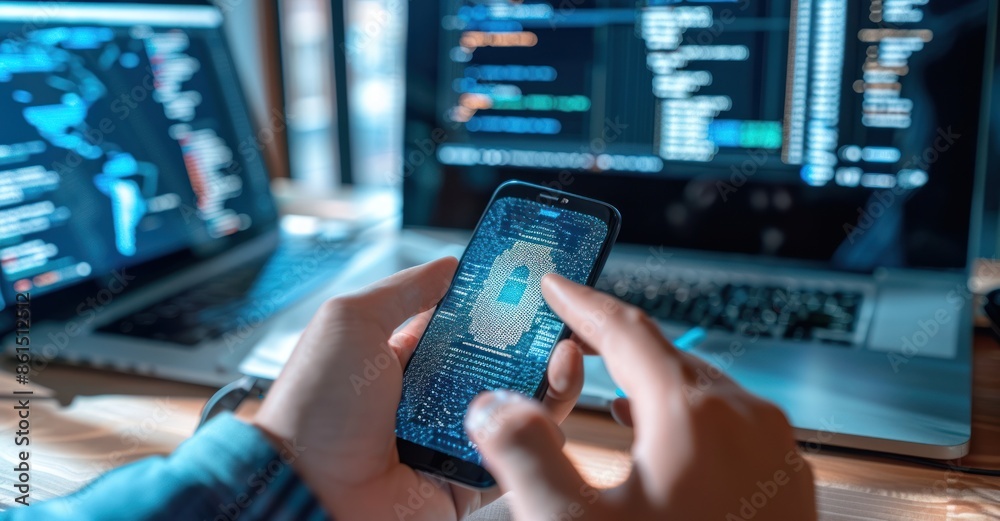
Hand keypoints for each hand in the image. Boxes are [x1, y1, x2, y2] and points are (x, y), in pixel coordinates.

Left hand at [252, 258, 586, 519]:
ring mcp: (455, 437)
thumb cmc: (316, 406)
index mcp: (404, 359)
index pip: (465, 325)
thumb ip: (403, 291)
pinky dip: (541, 418)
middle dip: (533, 337)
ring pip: (518, 401)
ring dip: (548, 372)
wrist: (311, 491)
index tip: (531, 282)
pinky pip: (518, 446)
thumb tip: (450, 265)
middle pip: (500, 361)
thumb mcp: (350, 322)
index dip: (497, 303)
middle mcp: (433, 397)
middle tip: (562, 314)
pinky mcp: (473, 476)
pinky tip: (553, 385)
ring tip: (565, 347)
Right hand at [465, 274, 816, 520]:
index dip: (582, 303)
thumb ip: (526, 458)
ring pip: (701, 387)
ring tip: (608, 384)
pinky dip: (683, 414)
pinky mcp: (786, 481)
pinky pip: (729, 422)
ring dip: (649, 379)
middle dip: (613, 341)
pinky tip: (661, 436)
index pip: (626, 331)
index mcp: (693, 414)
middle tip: (571, 335)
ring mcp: (773, 449)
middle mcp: (744, 418)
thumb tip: (493, 408)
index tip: (557, 284)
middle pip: (666, 354)